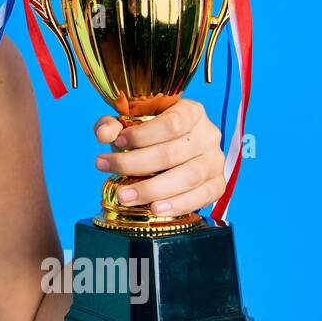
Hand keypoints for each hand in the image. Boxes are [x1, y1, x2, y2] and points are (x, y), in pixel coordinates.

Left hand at [92, 99, 225, 216]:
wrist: (170, 148)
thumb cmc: (148, 133)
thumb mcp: (129, 123)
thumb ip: (112, 124)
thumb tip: (103, 134)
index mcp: (191, 112)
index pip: (172, 123)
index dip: (142, 134)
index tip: (116, 142)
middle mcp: (208, 135)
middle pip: (173, 153)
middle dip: (135, 164)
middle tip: (106, 169)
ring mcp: (215, 161)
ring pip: (187, 177)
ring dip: (153, 189)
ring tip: (124, 196)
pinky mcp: (217, 184)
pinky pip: (201, 197)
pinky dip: (177, 205)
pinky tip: (153, 208)